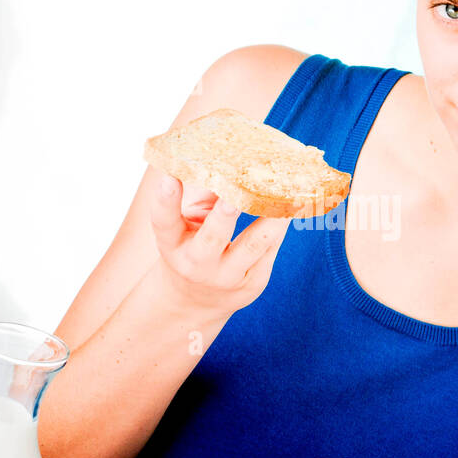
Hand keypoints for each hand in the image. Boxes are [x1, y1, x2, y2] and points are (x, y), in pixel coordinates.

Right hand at [149, 174, 291, 319]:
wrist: (197, 299)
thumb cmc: (192, 246)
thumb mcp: (186, 225)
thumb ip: (206, 197)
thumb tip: (230, 158)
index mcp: (172, 244)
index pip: (163, 222)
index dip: (165, 200)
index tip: (168, 176)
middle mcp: (197, 263)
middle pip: (212, 238)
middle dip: (224, 215)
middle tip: (235, 192)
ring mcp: (227, 276)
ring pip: (254, 244)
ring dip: (273, 217)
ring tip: (289, 192)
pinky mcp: (253, 282)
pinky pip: (271, 249)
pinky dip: (281, 226)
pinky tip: (294, 206)